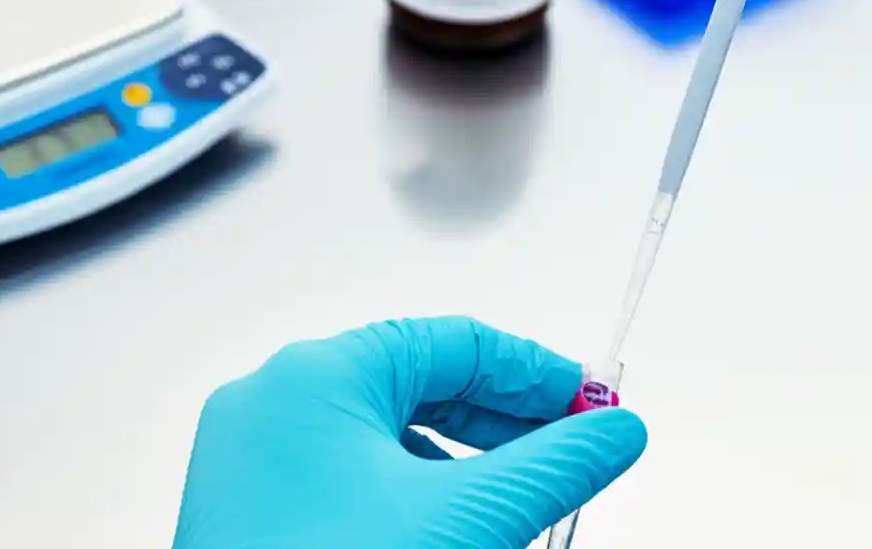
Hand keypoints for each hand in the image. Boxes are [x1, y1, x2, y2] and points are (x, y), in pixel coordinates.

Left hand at [172, 317, 646, 547]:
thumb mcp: (469, 518)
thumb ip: (556, 465)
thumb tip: (616, 431)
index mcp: (314, 377)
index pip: (454, 342)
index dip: (536, 371)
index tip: (592, 400)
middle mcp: (274, 405)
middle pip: (421, 385)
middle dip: (506, 421)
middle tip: (572, 443)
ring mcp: (255, 462)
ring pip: (389, 438)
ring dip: (465, 463)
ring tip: (522, 498)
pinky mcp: (255, 512)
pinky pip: (353, 480)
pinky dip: (416, 495)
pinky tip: (460, 528)